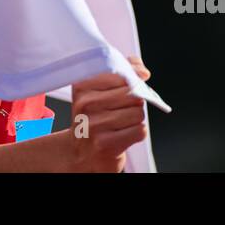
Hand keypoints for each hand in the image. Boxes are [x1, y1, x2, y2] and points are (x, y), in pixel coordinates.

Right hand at [67, 56, 150, 171]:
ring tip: (121, 123)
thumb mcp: (98, 91)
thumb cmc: (94, 119)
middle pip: (132, 94)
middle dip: (134, 102)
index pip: (121, 75)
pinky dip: (137, 133)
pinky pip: (139, 130)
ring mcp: (94, 125)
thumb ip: (122, 73)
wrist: (82, 153)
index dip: (131, 81)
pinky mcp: (106, 144)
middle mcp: (85, 104)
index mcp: (82, 86)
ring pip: (138, 112)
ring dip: (136, 119)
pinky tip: (124, 134)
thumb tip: (143, 71)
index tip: (128, 88)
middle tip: (122, 110)